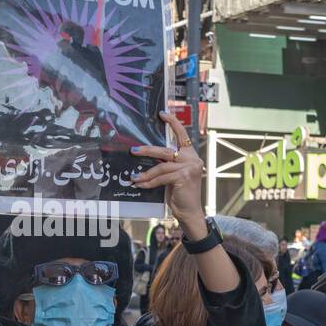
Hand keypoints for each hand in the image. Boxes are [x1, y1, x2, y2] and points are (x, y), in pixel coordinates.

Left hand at [131, 111, 206, 236]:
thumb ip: (166, 164)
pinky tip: (140, 185)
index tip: (162, 114)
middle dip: (148, 150)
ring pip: (162, 165)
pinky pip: (162, 177)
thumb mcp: (173, 175)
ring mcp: (190, 167)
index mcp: (191, 155)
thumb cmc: (180, 194)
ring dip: (146, 172)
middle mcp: (193, 159)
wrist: (190, 212)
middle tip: (133, 150)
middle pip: (166, 150)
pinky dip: (150, 182)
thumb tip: (147, 154)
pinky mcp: (184, 177)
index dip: (173, 123)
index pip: (183, 135)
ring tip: (134, 176)